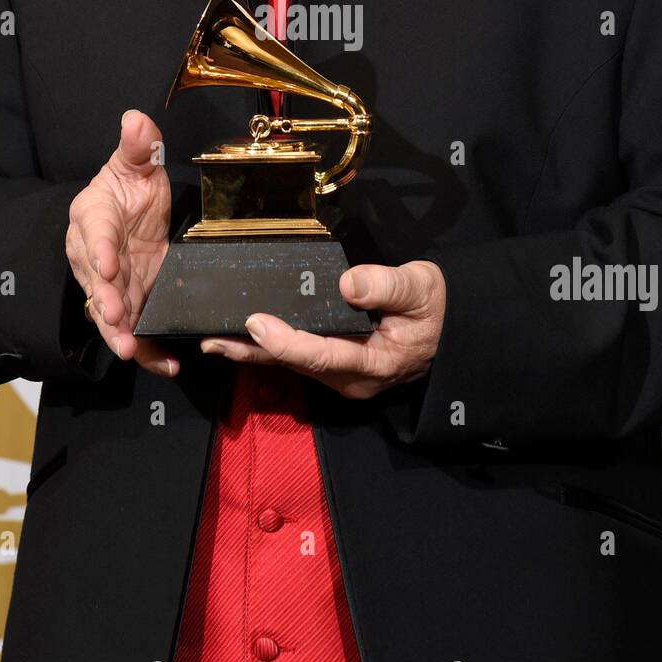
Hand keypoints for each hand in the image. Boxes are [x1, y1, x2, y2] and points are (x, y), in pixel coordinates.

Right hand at [66, 109, 176, 376]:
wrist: (130, 213)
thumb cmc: (127, 189)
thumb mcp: (136, 164)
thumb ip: (138, 146)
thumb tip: (137, 119)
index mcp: (93, 216)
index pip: (95, 233)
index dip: (100, 250)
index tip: (107, 266)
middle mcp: (95, 256)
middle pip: (97, 281)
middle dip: (106, 301)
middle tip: (116, 317)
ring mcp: (112, 284)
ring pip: (110, 312)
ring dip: (119, 332)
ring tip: (131, 350)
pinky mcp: (131, 303)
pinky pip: (135, 329)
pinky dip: (148, 351)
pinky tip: (166, 363)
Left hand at [198, 260, 445, 399]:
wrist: (450, 330)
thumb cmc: (436, 309)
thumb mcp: (422, 290)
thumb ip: (387, 286)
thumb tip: (348, 283)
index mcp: (373, 364)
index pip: (322, 355)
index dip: (286, 341)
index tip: (256, 323)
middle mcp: (351, 378)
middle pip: (295, 365)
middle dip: (252, 352)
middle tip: (211, 339)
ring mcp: (341, 375)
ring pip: (290, 365)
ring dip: (251, 352)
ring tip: (212, 340)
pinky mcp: (334, 364)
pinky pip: (296, 357)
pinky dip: (267, 348)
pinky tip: (241, 338)